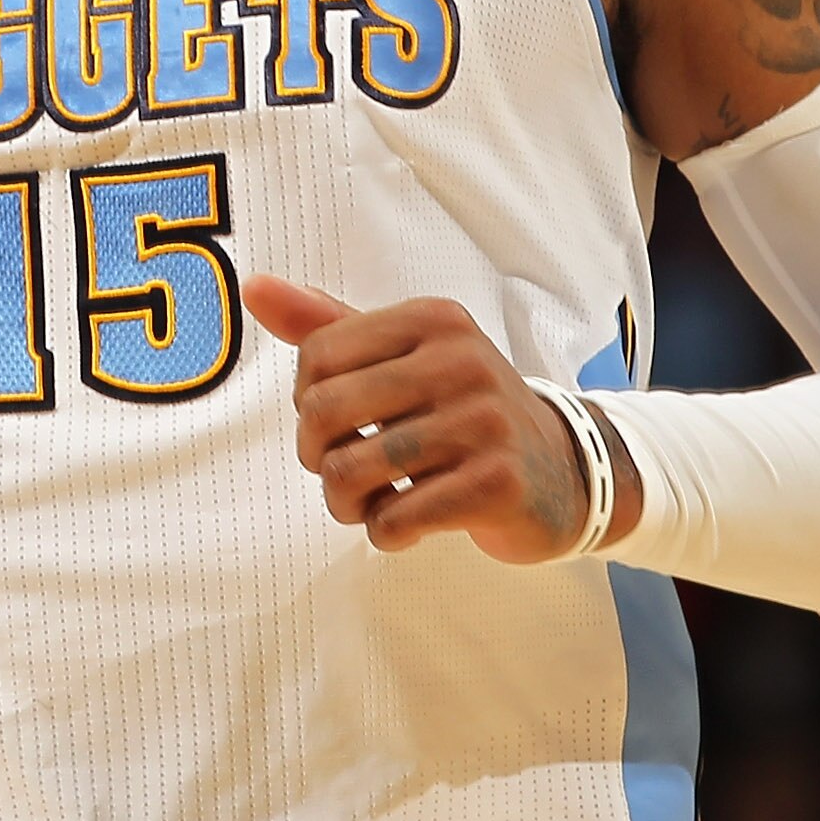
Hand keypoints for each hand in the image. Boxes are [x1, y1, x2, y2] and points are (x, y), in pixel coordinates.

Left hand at [246, 276, 636, 563]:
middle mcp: (461, 360)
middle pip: (325, 414)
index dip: (306, 405)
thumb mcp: (406, 357)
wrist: (564, 471)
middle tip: (344, 475)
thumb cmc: (463, 413)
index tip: (335, 427)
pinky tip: (409, 523)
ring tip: (372, 504)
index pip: (317, 358)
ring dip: (347, 505)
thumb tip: (254, 287)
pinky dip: (387, 533)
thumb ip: (329, 326)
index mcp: (434, 320)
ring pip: (351, 473)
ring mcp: (483, 422)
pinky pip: (395, 519)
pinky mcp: (496, 483)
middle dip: (318, 459)